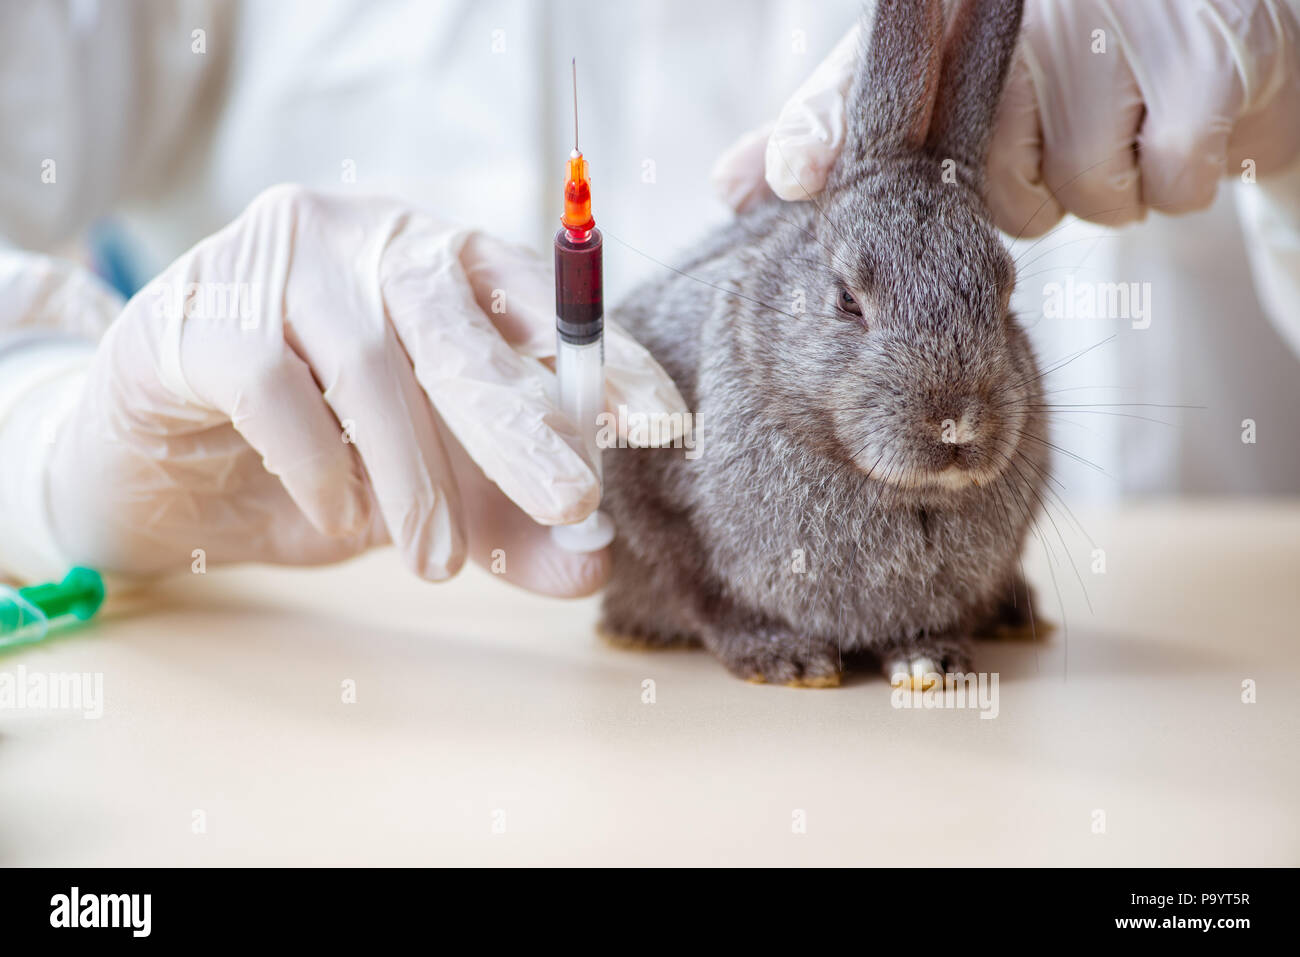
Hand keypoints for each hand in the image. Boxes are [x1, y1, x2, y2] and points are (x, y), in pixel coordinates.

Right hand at [43, 185, 686, 595]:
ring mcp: (275, 258)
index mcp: (443, 262)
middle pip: (458, 321)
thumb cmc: (317, 461)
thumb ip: (510, 527)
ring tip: (435, 561)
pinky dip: (317, 467)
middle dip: (521, 422)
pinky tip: (334, 516)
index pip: (540, 293)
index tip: (661, 422)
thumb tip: (593, 564)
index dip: (603, 354)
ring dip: (414, 478)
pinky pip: (272, 385)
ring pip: (370, 361)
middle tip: (570, 504)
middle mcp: (368, 237)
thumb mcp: (434, 497)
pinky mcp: (195, 308)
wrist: (159, 466)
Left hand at [712, 0, 1299, 235]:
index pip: (869, 82)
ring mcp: (1116, 31)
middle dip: (1025, 190)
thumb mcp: (936, 86)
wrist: (1215, 10)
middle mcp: (1024, 13)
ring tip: (1119, 122)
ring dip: (1104, 189)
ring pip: (1082, 192)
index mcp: (940, 13)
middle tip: (1054, 136)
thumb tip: (731, 188)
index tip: (794, 183)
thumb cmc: (1053, 63)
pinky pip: (1163, 183)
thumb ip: (835, 128)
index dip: (826, 134)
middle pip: (992, 182)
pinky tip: (1176, 126)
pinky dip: (1175, 181)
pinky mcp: (1207, 64)